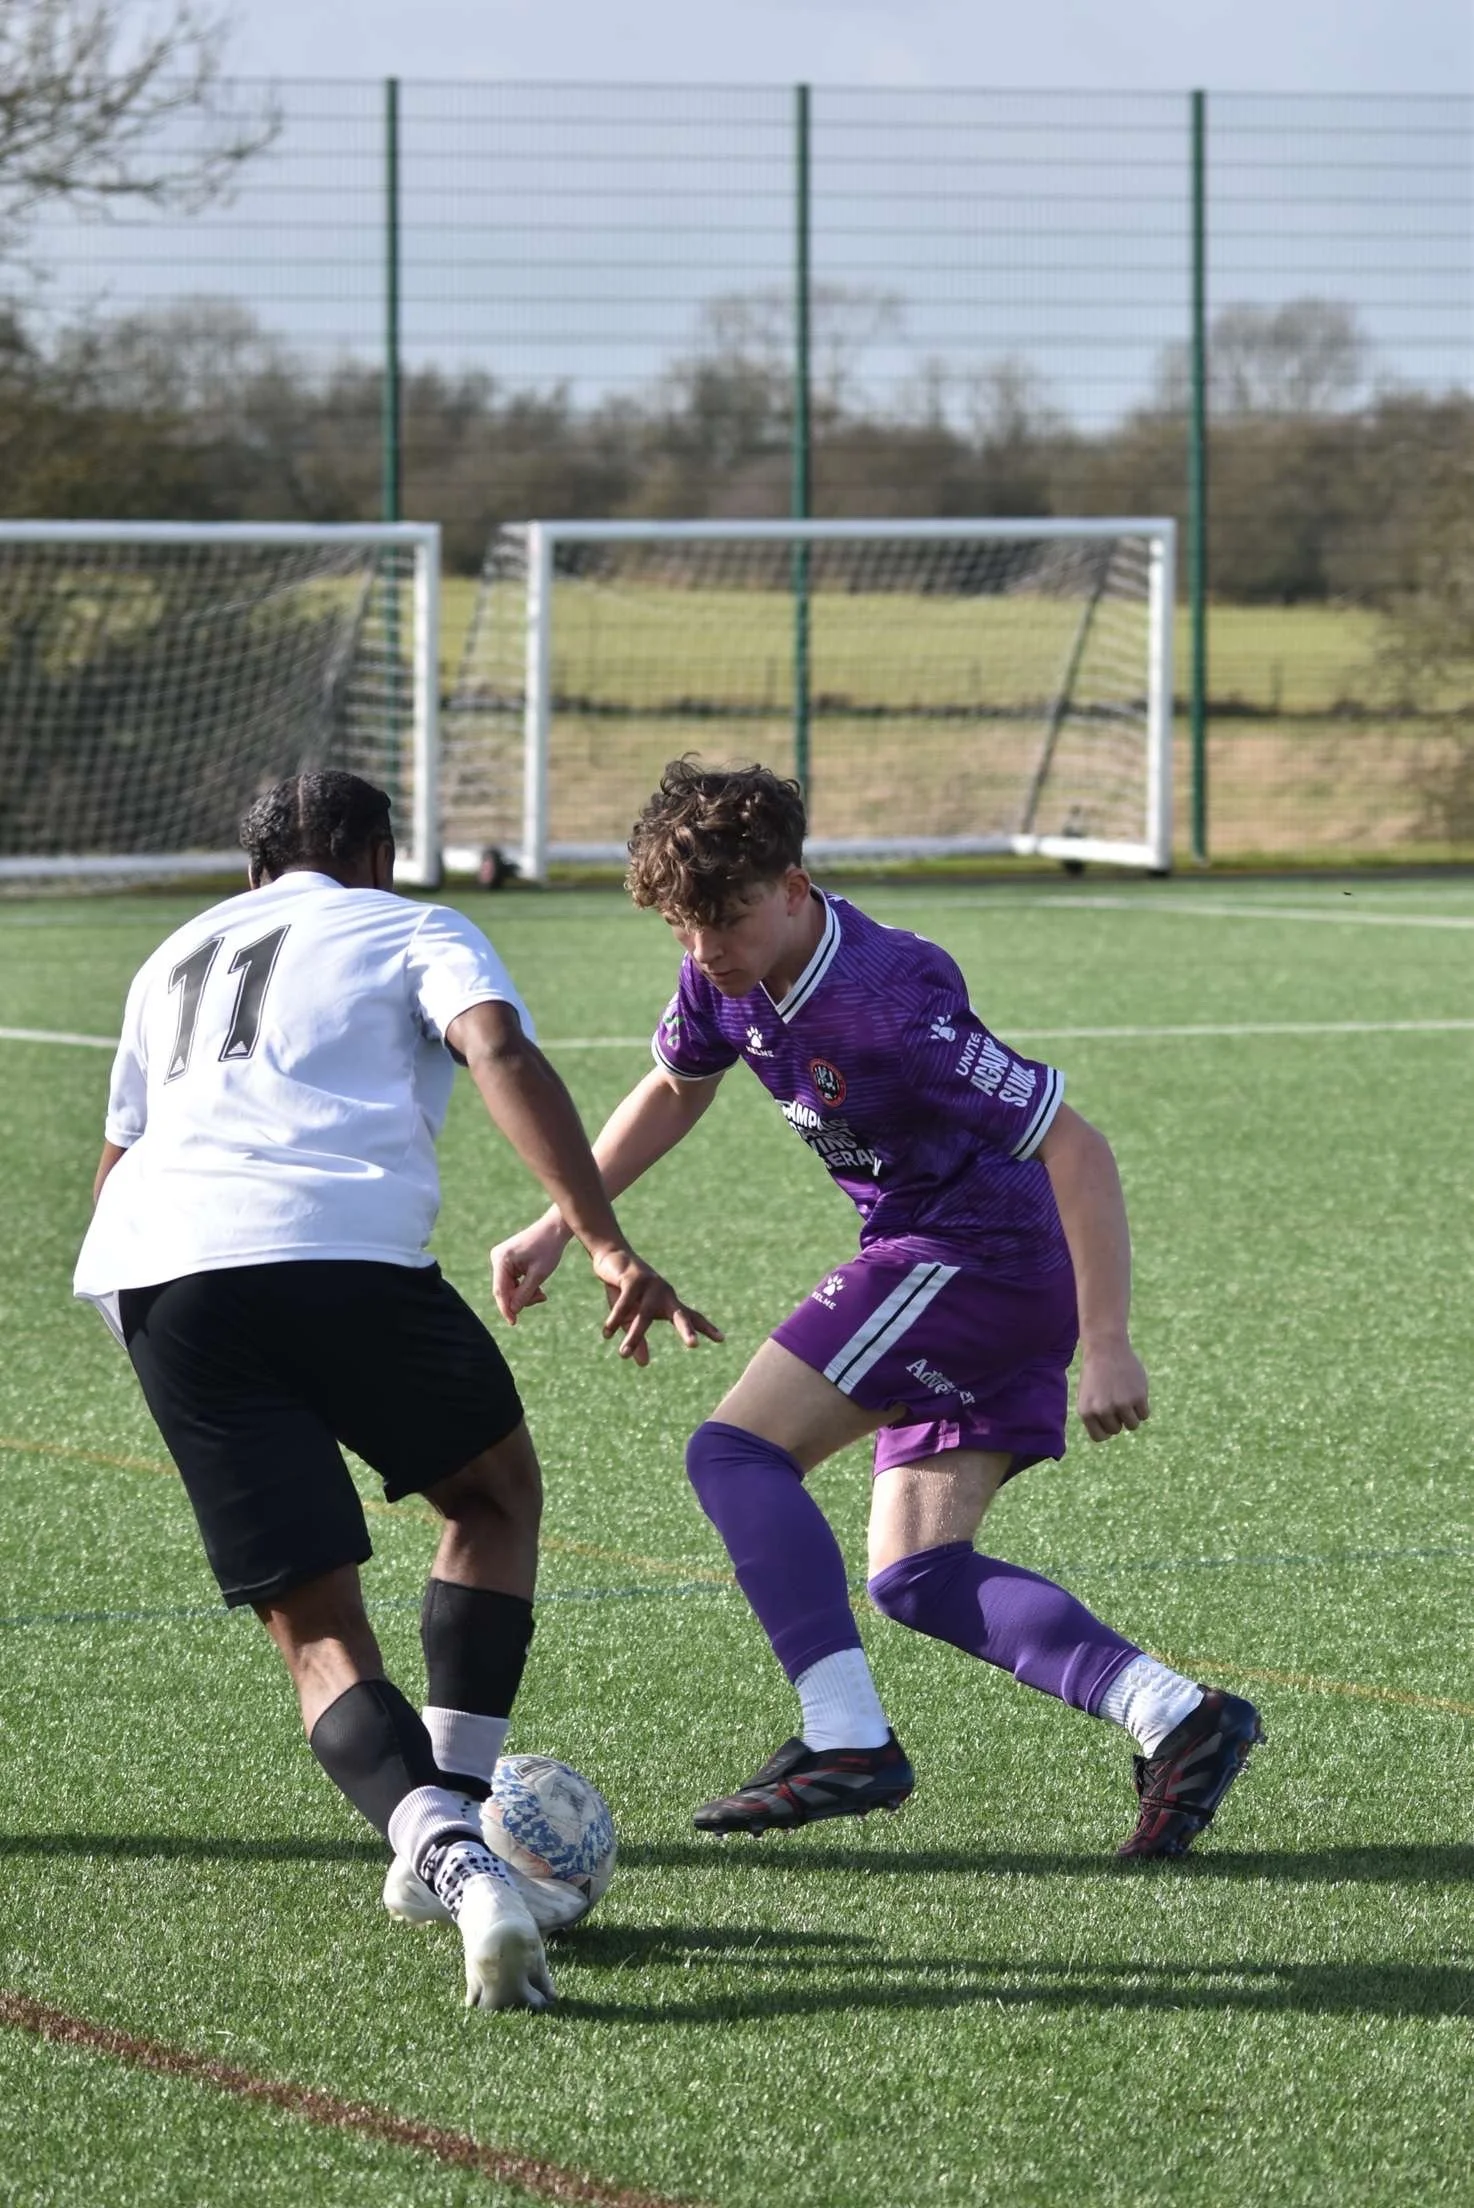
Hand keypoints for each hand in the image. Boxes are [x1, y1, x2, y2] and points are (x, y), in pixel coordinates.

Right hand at [489, 1214, 571, 1324]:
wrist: (554, 1229)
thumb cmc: (548, 1248)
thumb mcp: (539, 1275)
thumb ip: (525, 1294)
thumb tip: (513, 1310)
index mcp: (501, 1259)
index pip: (500, 1290)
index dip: (506, 1308)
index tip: (513, 1323)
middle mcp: (497, 1258)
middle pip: (505, 1290)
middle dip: (521, 1299)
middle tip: (541, 1298)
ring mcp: (501, 1259)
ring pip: (510, 1288)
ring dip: (525, 1294)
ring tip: (542, 1293)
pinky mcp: (507, 1261)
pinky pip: (513, 1281)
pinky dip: (525, 1287)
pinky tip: (538, 1288)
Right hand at [588, 1245, 723, 1365]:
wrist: (611, 1258)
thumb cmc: (625, 1290)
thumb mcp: (630, 1318)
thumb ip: (639, 1340)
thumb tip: (643, 1365)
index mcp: (668, 1303)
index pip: (691, 1316)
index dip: (706, 1328)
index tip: (722, 1340)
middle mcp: (665, 1293)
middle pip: (679, 1314)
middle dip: (686, 1330)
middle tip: (694, 1346)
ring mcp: (651, 1285)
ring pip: (644, 1315)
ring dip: (634, 1335)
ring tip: (623, 1355)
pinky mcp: (633, 1278)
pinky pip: (624, 1303)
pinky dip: (615, 1319)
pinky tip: (607, 1333)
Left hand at [1077, 1337, 1149, 1441]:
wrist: (1106, 1348)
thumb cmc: (1096, 1374)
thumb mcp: (1088, 1397)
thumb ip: (1096, 1417)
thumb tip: (1110, 1435)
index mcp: (1086, 1412)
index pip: (1100, 1437)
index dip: (1105, 1428)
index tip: (1107, 1415)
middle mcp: (1102, 1410)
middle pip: (1117, 1430)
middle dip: (1118, 1418)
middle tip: (1115, 1397)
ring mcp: (1121, 1404)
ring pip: (1132, 1425)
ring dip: (1132, 1414)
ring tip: (1125, 1395)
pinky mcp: (1138, 1397)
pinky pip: (1144, 1415)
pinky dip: (1142, 1406)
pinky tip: (1135, 1391)